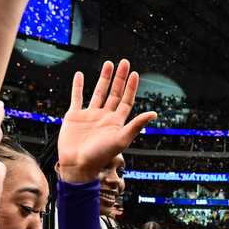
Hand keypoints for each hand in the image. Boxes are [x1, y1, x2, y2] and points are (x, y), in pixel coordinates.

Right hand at [56, 60, 156, 183]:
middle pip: (114, 93)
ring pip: (98, 92)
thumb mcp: (121, 139)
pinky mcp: (74, 116)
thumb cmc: (100, 155)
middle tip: (124, 62)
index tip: (135, 73)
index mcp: (116, 122)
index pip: (126, 101)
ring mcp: (89, 115)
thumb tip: (154, 113)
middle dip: (120, 78)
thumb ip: (136, 125)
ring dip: (103, 78)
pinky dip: (77, 86)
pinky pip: (76, 97)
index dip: (131, 87)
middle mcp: (104, 116)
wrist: (77, 165)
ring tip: (108, 63)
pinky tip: (79, 74)